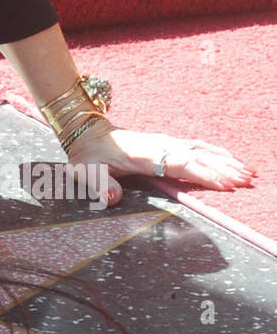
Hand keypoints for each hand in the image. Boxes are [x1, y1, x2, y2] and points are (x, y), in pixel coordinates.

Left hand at [66, 118, 256, 207]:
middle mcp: (159, 146)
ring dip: (225, 161)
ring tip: (248, 173)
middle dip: (223, 169)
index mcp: (143, 154)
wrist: (86, 133)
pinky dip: (216, 153)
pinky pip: (196, 147)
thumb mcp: (85, 172)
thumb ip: (99, 186)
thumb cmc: (87, 156)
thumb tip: (113, 199)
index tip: (224, 184)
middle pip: (197, 157)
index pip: (179, 164)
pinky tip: (231, 159)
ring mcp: (164, 143)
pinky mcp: (166, 144)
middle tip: (247, 181)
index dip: (202, 174)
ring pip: (200, 151)